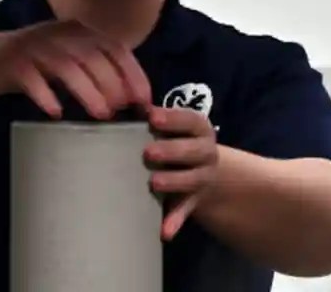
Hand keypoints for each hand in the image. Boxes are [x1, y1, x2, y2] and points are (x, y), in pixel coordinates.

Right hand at [0, 20, 151, 118]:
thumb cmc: (38, 63)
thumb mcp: (71, 60)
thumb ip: (98, 71)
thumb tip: (131, 98)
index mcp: (81, 31)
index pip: (115, 49)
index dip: (134, 74)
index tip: (145, 102)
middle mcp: (61, 34)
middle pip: (94, 57)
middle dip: (113, 84)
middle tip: (122, 110)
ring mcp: (36, 46)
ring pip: (67, 66)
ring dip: (88, 91)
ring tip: (102, 114)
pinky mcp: (13, 62)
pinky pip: (32, 78)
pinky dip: (45, 94)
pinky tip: (56, 112)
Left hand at [144, 105, 218, 240]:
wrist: (206, 172)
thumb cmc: (177, 140)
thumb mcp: (172, 127)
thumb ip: (154, 118)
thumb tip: (124, 98)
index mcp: (200, 129)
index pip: (191, 120)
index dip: (173, 118)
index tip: (152, 117)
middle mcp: (206, 152)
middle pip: (195, 150)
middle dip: (173, 150)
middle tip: (148, 152)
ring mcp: (203, 178)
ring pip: (193, 180)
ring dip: (175, 181)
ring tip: (154, 182)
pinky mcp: (194, 201)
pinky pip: (186, 211)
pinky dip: (175, 220)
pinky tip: (164, 231)